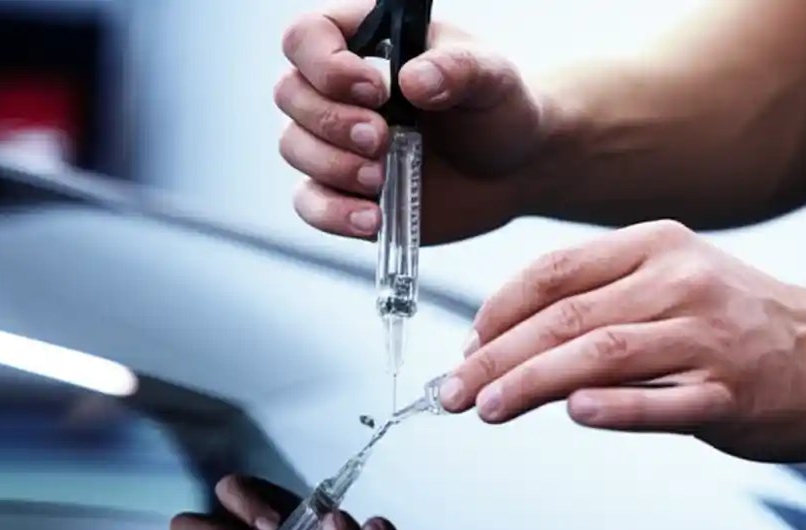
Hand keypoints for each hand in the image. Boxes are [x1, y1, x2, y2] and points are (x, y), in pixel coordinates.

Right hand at [276, 1, 546, 243]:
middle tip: (382, 138)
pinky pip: (309, 203)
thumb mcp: (493, 78)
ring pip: (293, 147)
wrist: (514, 170)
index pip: (307, 37)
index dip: (326, 64)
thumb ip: (459, 69)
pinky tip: (372, 217)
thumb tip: (414, 80)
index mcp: (366, 42)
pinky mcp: (344, 192)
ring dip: (333, 166)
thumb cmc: (499, 109)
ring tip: (382, 178)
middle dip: (332, 122)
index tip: (376, 90)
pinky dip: (333, 213)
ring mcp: (337, 143)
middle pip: (290, 94)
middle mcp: (340, 90)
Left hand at [436, 220, 805, 461]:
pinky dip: (616, 406)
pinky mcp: (733, 392)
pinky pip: (664, 401)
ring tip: (487, 406)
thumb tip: (509, 339)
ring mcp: (708, 338)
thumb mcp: (673, 282)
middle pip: (565, 317)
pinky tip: (574, 412)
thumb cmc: (744, 325)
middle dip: (497, 357)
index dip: (498, 312)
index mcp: (657, 247)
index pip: (554, 272)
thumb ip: (601, 300)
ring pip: (601, 355)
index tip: (466, 347)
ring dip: (533, 383)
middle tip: (454, 391)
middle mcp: (680, 282)